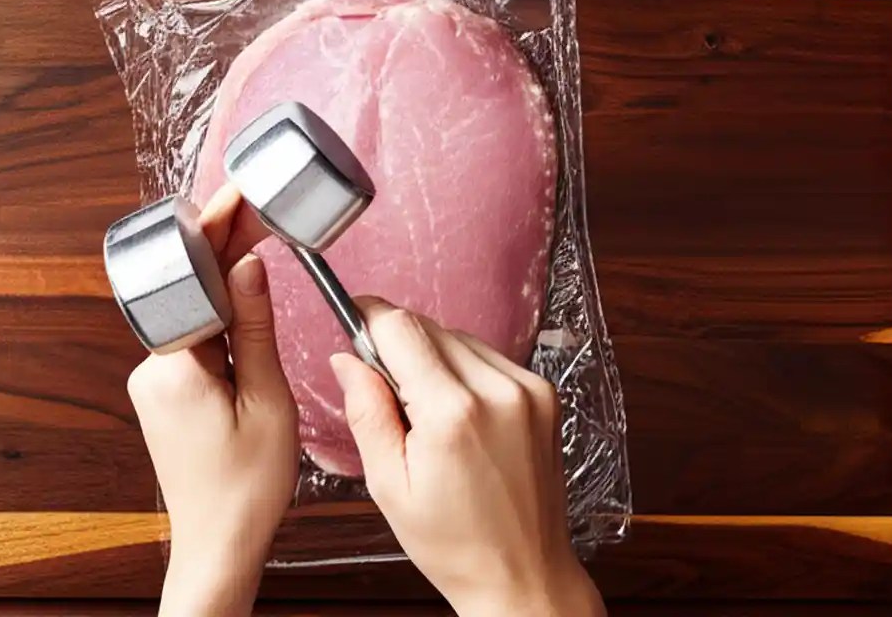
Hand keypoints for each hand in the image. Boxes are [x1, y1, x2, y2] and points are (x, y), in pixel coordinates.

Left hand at [127, 185, 294, 616]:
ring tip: (258, 236)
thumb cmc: (246, 488)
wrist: (217, 544)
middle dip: (224, 245)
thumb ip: (255, 327)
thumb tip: (250, 265)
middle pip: (192, 290)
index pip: (195, 279)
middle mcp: (152, 368)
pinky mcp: (165, 393)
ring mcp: (154, 381)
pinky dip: (222, 317)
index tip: (237, 193)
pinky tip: (247, 297)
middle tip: (258, 206)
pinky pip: (195, 340)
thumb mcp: (267, 400)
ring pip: (195, 314)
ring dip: (225, 280)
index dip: (217, 229)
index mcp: (174, 367)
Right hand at [330, 298, 603, 616]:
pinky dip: (466, 371)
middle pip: (430, 328)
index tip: (352, 321)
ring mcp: (528, 390)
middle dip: (398, 345)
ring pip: (460, 338)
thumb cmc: (453, 543)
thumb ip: (366, 412)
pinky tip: (459, 414)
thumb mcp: (388, 485)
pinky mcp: (546, 393)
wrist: (523, 574)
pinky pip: (490, 358)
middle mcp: (498, 391)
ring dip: (433, 357)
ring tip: (426, 413)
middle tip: (386, 391)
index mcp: (452, 414)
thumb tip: (346, 358)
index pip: (401, 328)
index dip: (369, 318)